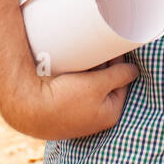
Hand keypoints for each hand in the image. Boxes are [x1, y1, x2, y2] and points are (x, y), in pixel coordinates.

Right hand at [0, 53, 139, 139]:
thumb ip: (120, 75)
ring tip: (83, 56)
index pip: (122, 82)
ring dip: (88, 72)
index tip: (112, 45)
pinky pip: (74, 90)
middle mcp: (95, 118)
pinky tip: (70, 68)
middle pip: (105, 84)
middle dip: (103, 67)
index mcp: (110, 114)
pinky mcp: (61, 110)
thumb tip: (134, 70)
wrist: (28, 109)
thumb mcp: (99, 84)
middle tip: (96, 48)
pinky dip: (75, 78)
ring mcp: (77, 115)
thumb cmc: (66, 99)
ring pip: (89, 86)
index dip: (119, 62)